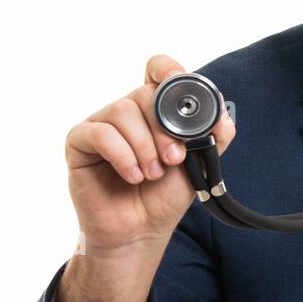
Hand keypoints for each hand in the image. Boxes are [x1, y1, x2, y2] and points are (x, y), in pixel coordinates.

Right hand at [65, 54, 235, 254]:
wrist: (140, 231)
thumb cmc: (165, 196)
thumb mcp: (199, 164)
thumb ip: (213, 137)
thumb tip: (222, 114)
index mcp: (156, 110)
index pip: (158, 70)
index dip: (169, 70)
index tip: (179, 84)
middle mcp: (128, 111)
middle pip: (145, 93)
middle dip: (165, 129)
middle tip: (174, 159)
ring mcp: (102, 123)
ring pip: (123, 110)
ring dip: (144, 146)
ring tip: (152, 174)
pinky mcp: (79, 142)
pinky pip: (99, 133)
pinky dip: (122, 155)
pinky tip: (133, 176)